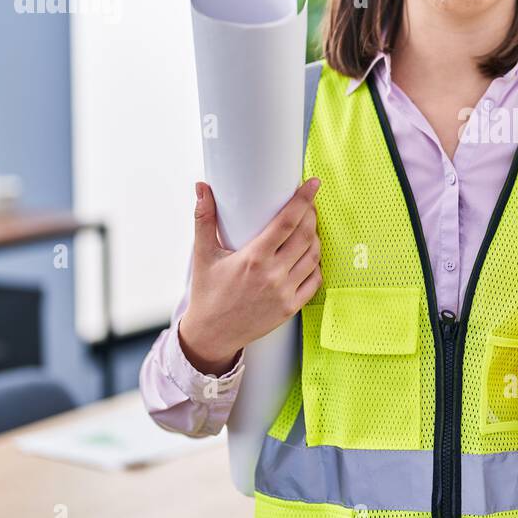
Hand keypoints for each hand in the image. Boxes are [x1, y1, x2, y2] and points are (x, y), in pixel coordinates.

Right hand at [178, 178, 322, 374]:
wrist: (212, 334)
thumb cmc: (207, 292)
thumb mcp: (203, 254)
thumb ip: (204, 218)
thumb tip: (201, 187)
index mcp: (254, 258)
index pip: (287, 222)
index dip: (304, 199)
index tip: (313, 183)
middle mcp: (273, 275)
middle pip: (306, 235)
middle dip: (311, 214)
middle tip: (308, 204)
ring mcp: (285, 292)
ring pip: (314, 256)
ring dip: (315, 237)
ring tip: (308, 227)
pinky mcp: (291, 307)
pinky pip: (315, 280)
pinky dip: (316, 264)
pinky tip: (309, 255)